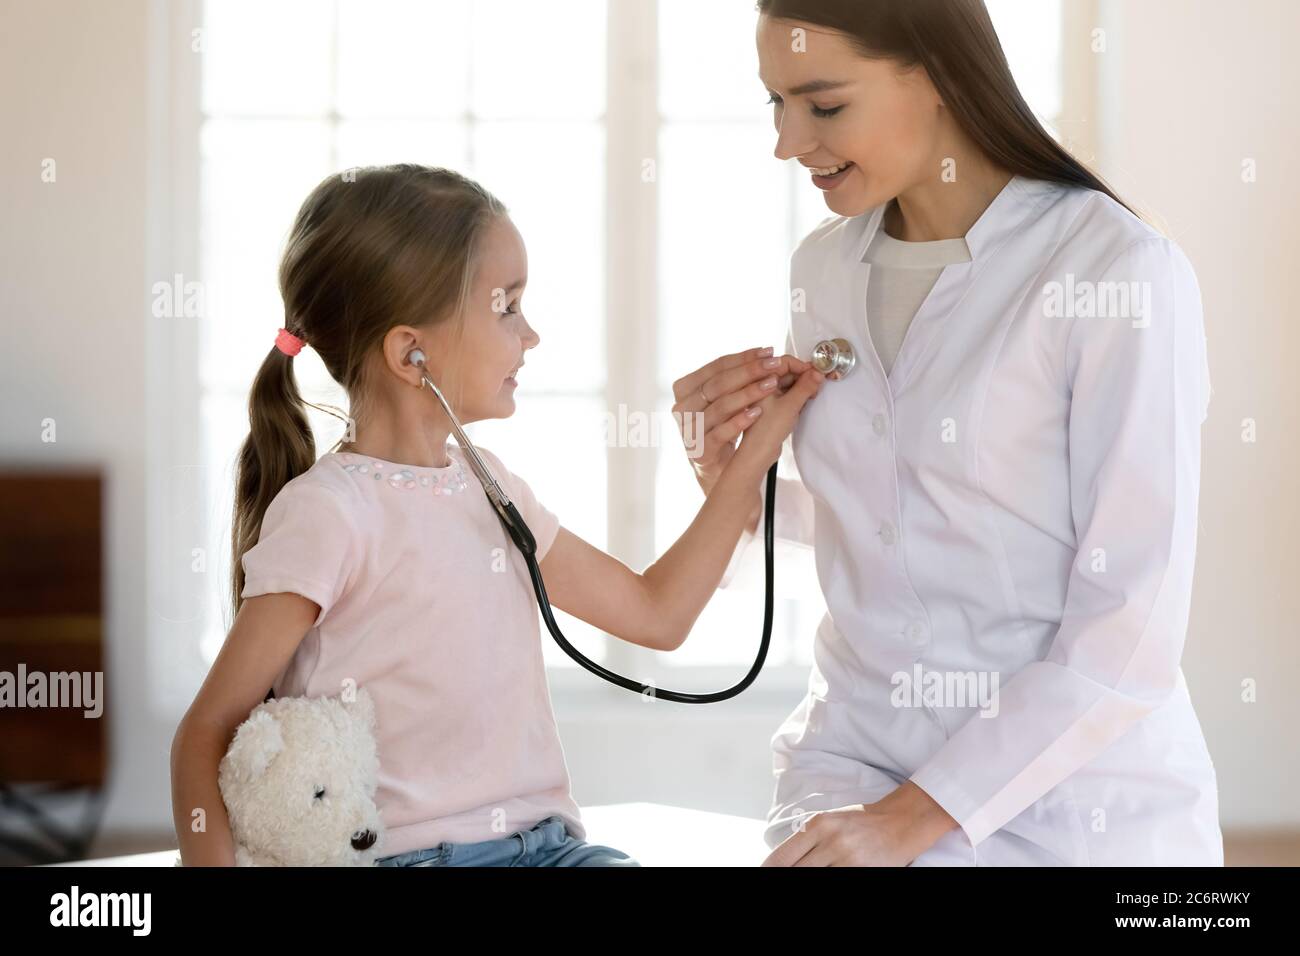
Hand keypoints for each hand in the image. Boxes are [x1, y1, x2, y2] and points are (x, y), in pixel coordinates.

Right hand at [671, 346, 817, 494]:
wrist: (715, 466)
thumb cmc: (721, 426)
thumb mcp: (723, 398)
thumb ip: (735, 378)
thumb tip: (765, 354)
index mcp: (684, 389)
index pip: (716, 368)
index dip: (743, 358)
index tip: (768, 352)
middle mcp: (682, 408)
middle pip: (718, 384)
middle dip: (749, 372)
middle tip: (774, 365)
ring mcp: (688, 430)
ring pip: (719, 407)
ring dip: (748, 394)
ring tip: (771, 385)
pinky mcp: (699, 451)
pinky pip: (720, 433)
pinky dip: (739, 422)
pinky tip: (758, 412)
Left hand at [731, 365, 822, 474]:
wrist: (757, 454)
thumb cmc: (766, 431)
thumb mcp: (790, 405)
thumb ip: (805, 387)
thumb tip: (817, 372)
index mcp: (759, 379)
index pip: (784, 362)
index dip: (802, 366)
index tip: (817, 372)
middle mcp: (760, 385)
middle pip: (786, 371)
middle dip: (803, 376)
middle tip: (817, 385)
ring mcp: (765, 396)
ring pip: (787, 383)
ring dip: (800, 387)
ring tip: (811, 395)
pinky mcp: (770, 407)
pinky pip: (785, 394)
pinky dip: (796, 396)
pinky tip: (804, 403)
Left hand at [760, 782, 957, 866]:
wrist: (901, 822)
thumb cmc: (861, 822)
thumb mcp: (829, 823)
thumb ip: (806, 841)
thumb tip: (781, 863)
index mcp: (817, 825)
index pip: (781, 858)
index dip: (770, 870)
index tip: (764, 874)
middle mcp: (830, 841)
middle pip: (795, 871)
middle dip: (788, 877)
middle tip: (786, 878)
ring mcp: (847, 858)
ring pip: (814, 877)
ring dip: (810, 877)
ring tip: (818, 870)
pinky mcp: (862, 870)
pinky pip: (836, 880)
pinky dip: (830, 878)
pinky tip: (832, 872)